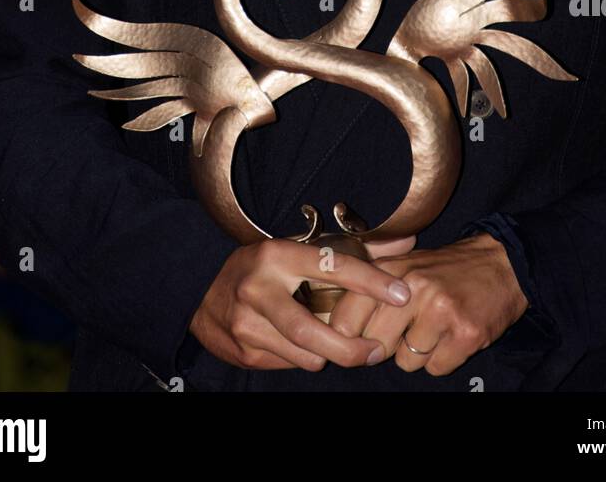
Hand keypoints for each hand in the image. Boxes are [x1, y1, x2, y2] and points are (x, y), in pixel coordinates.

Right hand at [188, 236, 413, 370]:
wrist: (199, 290)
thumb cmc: (261, 266)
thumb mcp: (297, 248)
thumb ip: (354, 248)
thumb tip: (406, 242)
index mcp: (277, 256)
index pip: (332, 267)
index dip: (370, 282)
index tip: (401, 292)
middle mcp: (259, 288)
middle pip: (311, 330)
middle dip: (349, 348)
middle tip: (376, 351)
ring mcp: (247, 323)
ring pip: (304, 354)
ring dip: (327, 354)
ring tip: (338, 345)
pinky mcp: (243, 350)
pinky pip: (289, 363)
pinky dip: (304, 358)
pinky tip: (304, 345)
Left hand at [329, 232, 528, 374]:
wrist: (501, 264)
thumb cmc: (445, 270)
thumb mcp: (404, 266)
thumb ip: (370, 291)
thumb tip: (337, 329)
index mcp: (391, 271)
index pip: (346, 318)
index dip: (349, 337)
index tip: (359, 339)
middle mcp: (413, 288)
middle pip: (376, 346)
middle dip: (388, 346)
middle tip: (407, 330)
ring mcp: (440, 311)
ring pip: (407, 362)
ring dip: (419, 354)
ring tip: (435, 329)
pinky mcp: (465, 334)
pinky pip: (436, 369)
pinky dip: (443, 360)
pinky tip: (452, 336)